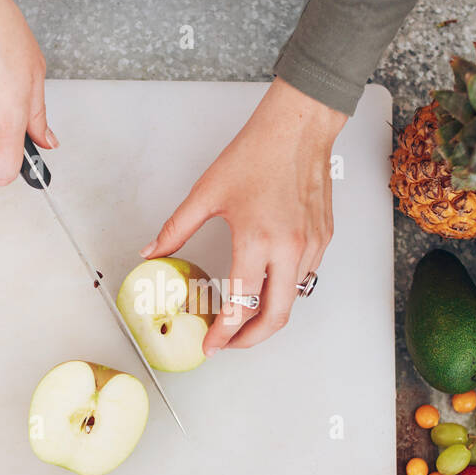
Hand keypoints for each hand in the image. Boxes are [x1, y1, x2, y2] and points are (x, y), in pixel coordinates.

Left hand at [141, 77, 345, 352]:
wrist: (299, 128)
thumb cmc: (257, 154)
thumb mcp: (207, 193)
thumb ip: (176, 229)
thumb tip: (152, 252)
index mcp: (258, 241)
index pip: (240, 306)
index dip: (223, 334)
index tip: (212, 345)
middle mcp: (289, 249)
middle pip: (274, 318)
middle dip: (250, 339)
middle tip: (230, 344)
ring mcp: (311, 246)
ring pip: (293, 300)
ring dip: (268, 315)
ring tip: (243, 318)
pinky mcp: (323, 239)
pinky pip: (305, 278)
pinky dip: (285, 290)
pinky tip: (266, 285)